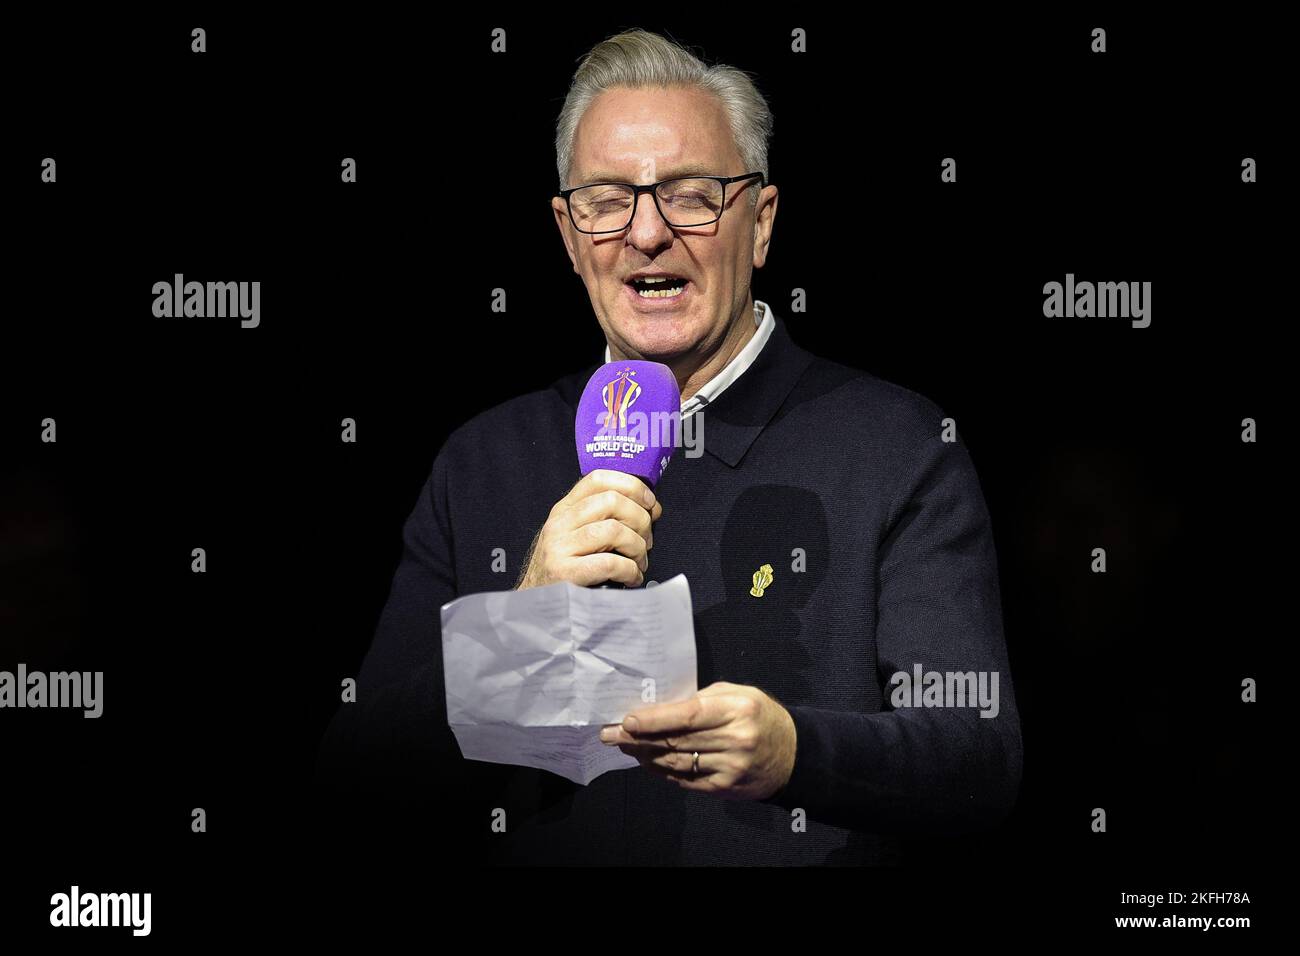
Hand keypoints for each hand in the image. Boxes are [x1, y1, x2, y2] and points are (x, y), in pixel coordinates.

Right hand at [515, 469, 662, 588]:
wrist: (535, 607)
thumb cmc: (565, 573)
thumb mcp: (578, 537)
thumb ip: (606, 519)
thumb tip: (649, 509)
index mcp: (564, 509)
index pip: (598, 478)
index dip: (631, 485)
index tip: (649, 503)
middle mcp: (559, 523)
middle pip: (611, 501)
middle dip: (640, 519)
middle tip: (646, 540)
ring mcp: (559, 547)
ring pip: (613, 530)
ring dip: (636, 547)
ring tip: (638, 562)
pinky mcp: (564, 572)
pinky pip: (610, 563)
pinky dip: (630, 570)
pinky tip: (631, 578)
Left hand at [599, 681, 797, 799]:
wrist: (792, 754)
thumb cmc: (759, 716)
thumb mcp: (737, 694)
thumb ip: (700, 699)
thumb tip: (658, 708)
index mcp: (737, 710)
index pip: (687, 716)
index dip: (653, 719)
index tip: (626, 720)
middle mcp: (734, 740)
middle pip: (675, 741)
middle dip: (638, 738)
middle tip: (611, 734)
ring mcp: (730, 768)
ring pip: (676, 762)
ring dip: (645, 755)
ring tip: (625, 746)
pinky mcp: (725, 788)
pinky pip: (685, 779)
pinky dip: (663, 770)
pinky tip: (649, 761)